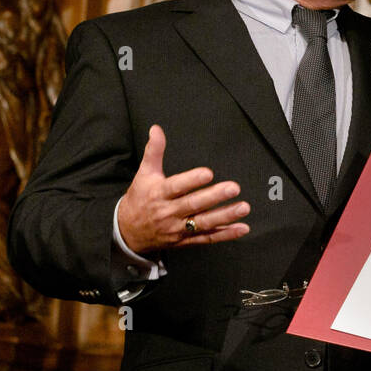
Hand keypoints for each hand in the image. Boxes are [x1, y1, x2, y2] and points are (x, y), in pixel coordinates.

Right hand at [116, 125, 249, 253]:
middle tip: (233, 188)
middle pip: (193, 204)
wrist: (127, 232)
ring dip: (225, 216)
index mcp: (159, 194)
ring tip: (243, 207)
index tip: (208, 173)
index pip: (176, 187)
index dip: (192, 180)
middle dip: (214, 197)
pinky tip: (242, 228)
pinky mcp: (185, 241)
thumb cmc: (139, 198)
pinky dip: (225, 235)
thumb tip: (156, 129)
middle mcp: (169, 212)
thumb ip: (154, 151)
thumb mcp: (144, 173)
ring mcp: (178, 229)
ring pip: (203, 223)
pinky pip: (207, 238)